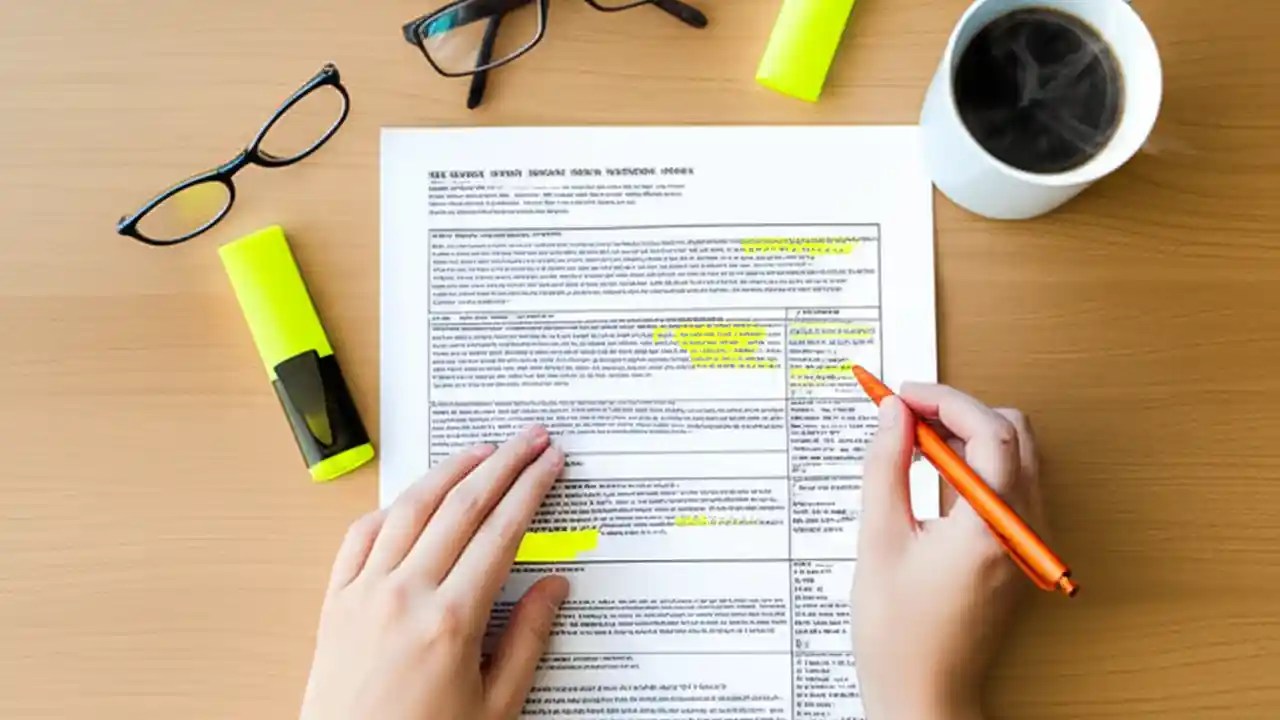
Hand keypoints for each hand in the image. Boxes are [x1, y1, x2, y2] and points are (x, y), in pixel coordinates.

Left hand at [300, 426, 567, 719]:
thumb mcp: (494, 707)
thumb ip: (527, 641)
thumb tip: (555, 587)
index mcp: (451, 621)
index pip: (502, 532)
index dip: (531, 489)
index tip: (550, 462)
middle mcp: (404, 596)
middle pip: (461, 506)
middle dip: (502, 463)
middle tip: (530, 437)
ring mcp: (363, 593)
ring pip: (410, 508)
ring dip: (449, 470)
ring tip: (480, 450)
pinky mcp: (333, 602)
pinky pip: (360, 536)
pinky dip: (390, 508)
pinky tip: (412, 497)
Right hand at [851, 385, 1045, 719]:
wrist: (923, 695)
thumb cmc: (898, 634)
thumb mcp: (878, 539)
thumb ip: (885, 467)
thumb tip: (892, 416)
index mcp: (990, 525)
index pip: (990, 431)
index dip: (945, 400)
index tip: (905, 394)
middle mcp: (1022, 529)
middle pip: (1014, 435)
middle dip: (960, 412)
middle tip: (907, 413)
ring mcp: (1025, 542)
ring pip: (1016, 458)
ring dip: (969, 438)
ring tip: (913, 445)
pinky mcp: (1018, 553)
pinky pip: (1009, 488)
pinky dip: (976, 468)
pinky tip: (932, 477)